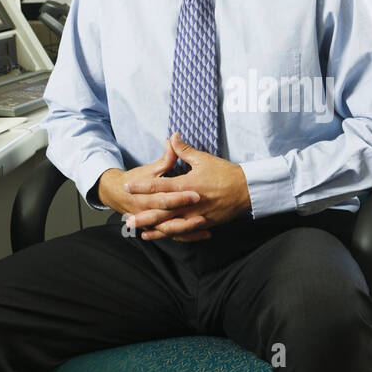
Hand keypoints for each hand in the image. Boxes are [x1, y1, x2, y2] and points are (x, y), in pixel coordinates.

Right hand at [97, 141, 200, 229]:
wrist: (116, 193)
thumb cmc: (136, 179)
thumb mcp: (150, 169)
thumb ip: (166, 158)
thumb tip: (174, 139)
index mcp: (145, 195)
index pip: (164, 197)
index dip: (180, 196)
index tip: (197, 193)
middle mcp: (147, 211)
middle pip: (168, 215)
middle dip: (186, 213)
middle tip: (204, 210)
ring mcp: (151, 223)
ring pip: (171, 230)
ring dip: (188, 228)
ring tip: (205, 224)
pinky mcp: (158, 230)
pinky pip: (175, 236)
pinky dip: (190, 236)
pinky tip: (206, 234)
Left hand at [123, 132, 251, 241]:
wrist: (246, 190)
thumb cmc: (225, 173)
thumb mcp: (203, 158)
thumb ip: (184, 150)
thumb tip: (172, 136)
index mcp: (187, 184)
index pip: (159, 186)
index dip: (142, 186)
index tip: (127, 186)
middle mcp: (189, 203)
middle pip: (161, 211)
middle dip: (143, 214)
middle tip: (126, 218)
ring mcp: (196, 215)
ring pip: (170, 224)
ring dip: (153, 228)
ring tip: (137, 230)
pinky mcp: (203, 223)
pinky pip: (183, 232)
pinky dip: (170, 234)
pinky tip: (159, 235)